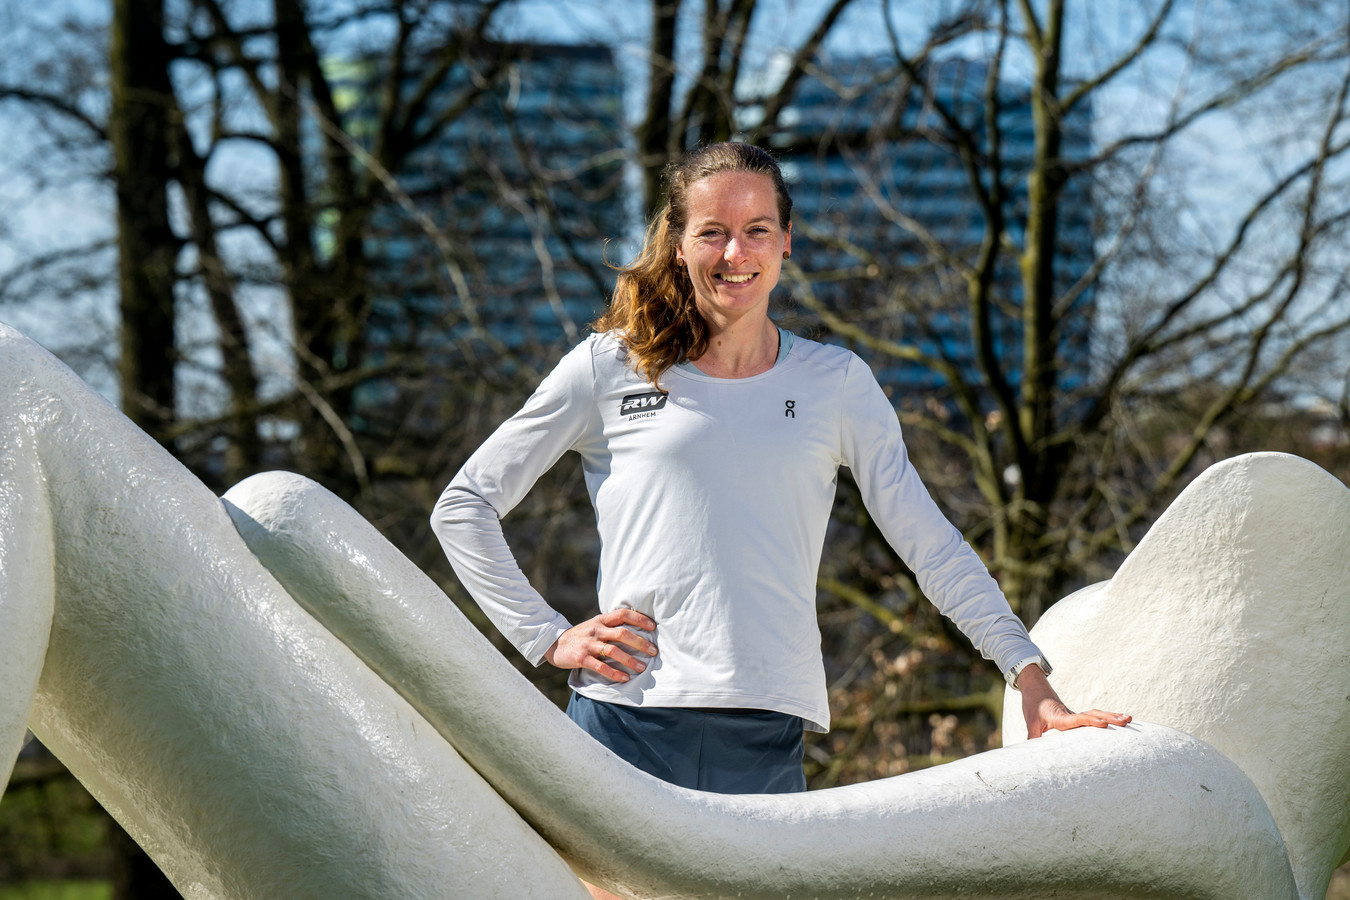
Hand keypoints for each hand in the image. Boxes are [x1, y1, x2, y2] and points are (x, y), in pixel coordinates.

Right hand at [545, 609, 657, 682]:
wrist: (554, 643)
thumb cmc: (580, 635)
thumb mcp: (594, 624)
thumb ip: (611, 625)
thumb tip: (635, 627)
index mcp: (601, 620)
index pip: (623, 614)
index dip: (639, 619)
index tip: (653, 627)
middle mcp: (596, 630)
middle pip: (622, 633)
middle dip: (640, 642)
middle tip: (654, 651)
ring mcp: (589, 644)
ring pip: (613, 651)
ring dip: (630, 660)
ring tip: (642, 667)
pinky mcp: (582, 658)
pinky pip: (601, 667)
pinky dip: (614, 673)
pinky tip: (624, 678)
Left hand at [1016, 663, 1131, 738]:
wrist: (1035, 689)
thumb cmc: (1033, 706)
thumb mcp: (1031, 722)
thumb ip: (1033, 737)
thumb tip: (1032, 755)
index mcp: (1059, 717)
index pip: (1076, 720)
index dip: (1090, 721)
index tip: (1104, 724)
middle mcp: (1070, 714)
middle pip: (1092, 715)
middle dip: (1109, 718)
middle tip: (1126, 721)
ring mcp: (1075, 714)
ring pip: (1096, 713)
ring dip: (1112, 716)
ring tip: (1129, 719)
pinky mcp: (1077, 715)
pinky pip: (1094, 715)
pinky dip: (1108, 716)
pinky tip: (1120, 718)